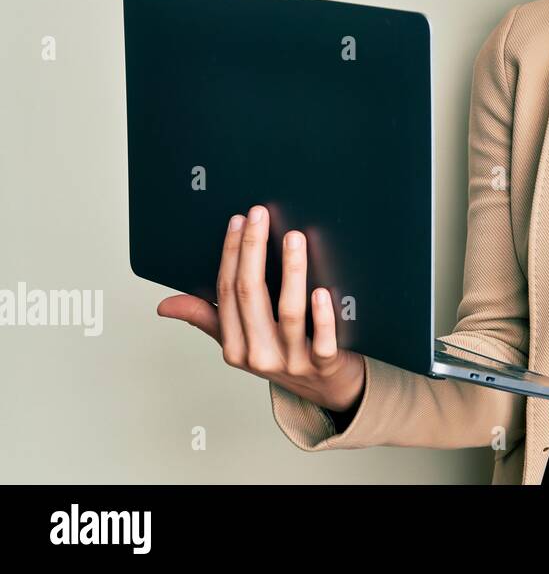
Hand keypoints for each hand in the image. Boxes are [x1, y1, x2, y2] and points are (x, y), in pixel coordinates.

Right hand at [156, 205, 365, 413]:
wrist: (327, 390)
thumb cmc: (283, 357)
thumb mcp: (240, 341)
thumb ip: (208, 318)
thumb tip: (164, 305)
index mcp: (235, 346)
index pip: (227, 292)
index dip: (231, 254)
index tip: (238, 221)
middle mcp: (259, 355)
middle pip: (251, 296)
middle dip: (253, 251)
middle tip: (260, 215)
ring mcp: (292, 361)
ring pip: (288, 313)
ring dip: (291, 272)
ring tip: (294, 237)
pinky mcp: (324, 365)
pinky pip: (322, 340)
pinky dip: (321, 316)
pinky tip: (323, 289)